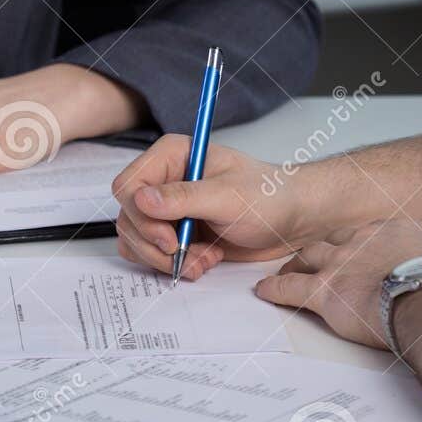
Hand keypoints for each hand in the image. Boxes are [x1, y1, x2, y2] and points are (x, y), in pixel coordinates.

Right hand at [110, 134, 327, 281]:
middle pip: (129, 216)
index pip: (129, 185)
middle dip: (156, 245)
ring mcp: (169, 209)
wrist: (293, 220)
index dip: (142, 216)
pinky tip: (204, 261)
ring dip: (166, 259)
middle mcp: (165, 180)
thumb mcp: (229, 197)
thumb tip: (142, 199)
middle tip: (186, 254)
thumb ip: (184, 198)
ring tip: (204, 260)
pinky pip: (152, 253)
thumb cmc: (269, 196)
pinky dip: (173, 265)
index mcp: (173, 156)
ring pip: (137, 239)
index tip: (169, 239)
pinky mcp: (176, 233)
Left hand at [254, 218, 421, 348]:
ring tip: (282, 272)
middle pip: (330, 241)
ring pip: (304, 257)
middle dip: (319, 250)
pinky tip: (264, 293)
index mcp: (393, 231)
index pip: (365, 235)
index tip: (353, 252)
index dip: (355, 246)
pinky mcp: (324, 292)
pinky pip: (290, 289)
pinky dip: (274, 291)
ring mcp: (339, 263)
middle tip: (311, 258)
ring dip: (291, 265)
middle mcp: (361, 240)